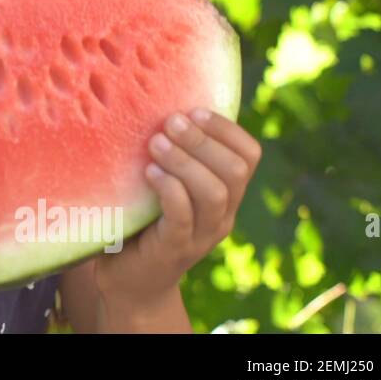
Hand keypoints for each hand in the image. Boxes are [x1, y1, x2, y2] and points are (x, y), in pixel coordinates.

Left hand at [94, 108, 262, 304]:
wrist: (130, 281)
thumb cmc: (142, 219)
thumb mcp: (162, 182)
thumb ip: (171, 152)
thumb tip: (153, 98)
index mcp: (226, 193)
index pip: (249, 155)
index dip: (226, 128)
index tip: (193, 110)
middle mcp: (222, 214)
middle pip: (236, 170)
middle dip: (204, 140)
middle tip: (171, 122)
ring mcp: (202, 235)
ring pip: (215, 192)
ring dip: (186, 161)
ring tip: (156, 143)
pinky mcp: (175, 249)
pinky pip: (183, 216)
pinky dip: (169, 189)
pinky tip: (149, 173)